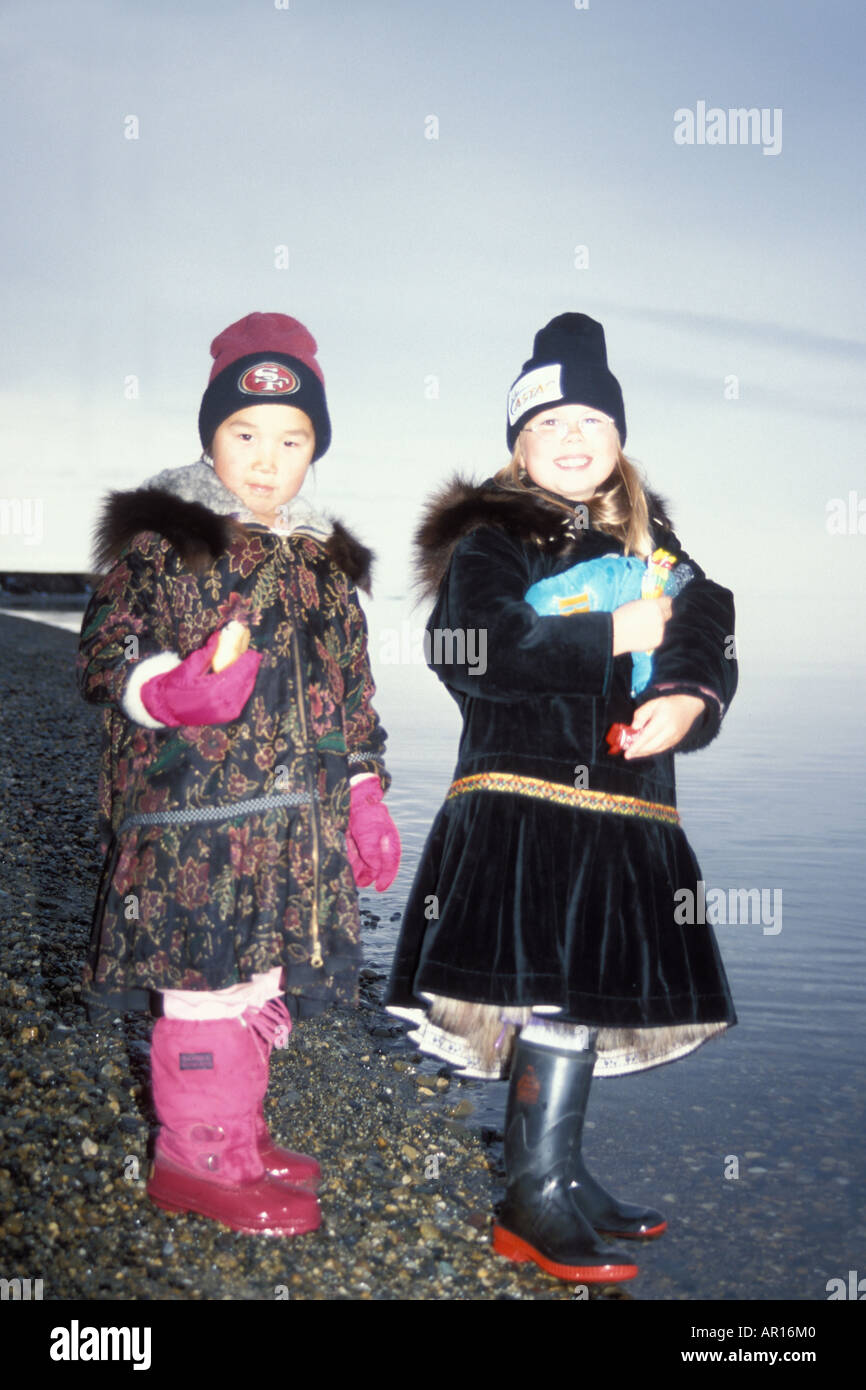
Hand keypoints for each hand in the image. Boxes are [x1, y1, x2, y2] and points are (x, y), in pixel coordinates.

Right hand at [140, 630, 261, 726]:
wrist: (166, 707)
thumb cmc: (174, 685)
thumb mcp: (187, 666)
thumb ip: (206, 652)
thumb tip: (218, 635)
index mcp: (211, 690)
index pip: (236, 674)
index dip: (247, 663)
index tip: (252, 653)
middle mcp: (220, 703)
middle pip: (243, 683)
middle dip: (250, 669)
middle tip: (253, 657)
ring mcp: (224, 712)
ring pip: (244, 692)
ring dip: (248, 678)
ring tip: (250, 666)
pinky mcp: (225, 716)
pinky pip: (240, 700)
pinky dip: (244, 688)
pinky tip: (245, 679)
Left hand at [345, 778, 400, 890]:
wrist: (351, 794)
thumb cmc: (364, 812)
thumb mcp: (370, 833)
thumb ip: (372, 852)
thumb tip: (375, 869)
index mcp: (388, 838)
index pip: (391, 862)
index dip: (386, 877)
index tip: (380, 888)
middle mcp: (379, 840)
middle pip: (376, 863)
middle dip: (369, 874)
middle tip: (362, 882)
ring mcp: (366, 839)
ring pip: (364, 860)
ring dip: (359, 868)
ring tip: (353, 875)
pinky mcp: (354, 837)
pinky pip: (354, 853)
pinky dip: (351, 859)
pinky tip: (348, 863)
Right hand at [611, 596, 671, 656]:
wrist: (616, 633)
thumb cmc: (622, 616)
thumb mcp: (635, 603)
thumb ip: (649, 603)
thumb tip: (656, 602)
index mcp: (655, 605)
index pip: (669, 602)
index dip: (665, 602)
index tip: (663, 603)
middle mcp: (660, 617)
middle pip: (669, 613)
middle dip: (664, 613)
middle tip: (655, 615)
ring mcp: (660, 630)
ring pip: (663, 626)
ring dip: (657, 625)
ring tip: (643, 627)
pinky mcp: (658, 640)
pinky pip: (658, 635)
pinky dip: (653, 635)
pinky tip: (642, 635)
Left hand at [622, 693, 706, 758]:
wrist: (689, 706)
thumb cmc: (669, 703)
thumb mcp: (652, 703)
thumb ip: (641, 714)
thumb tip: (634, 727)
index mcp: (662, 720)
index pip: (647, 737)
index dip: (636, 746)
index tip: (627, 753)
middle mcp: (669, 731)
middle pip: (651, 746)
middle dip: (638, 752)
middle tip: (628, 754)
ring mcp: (674, 738)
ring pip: (657, 750)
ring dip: (644, 753)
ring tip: (634, 753)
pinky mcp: (676, 741)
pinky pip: (662, 749)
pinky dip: (652, 751)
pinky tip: (645, 750)